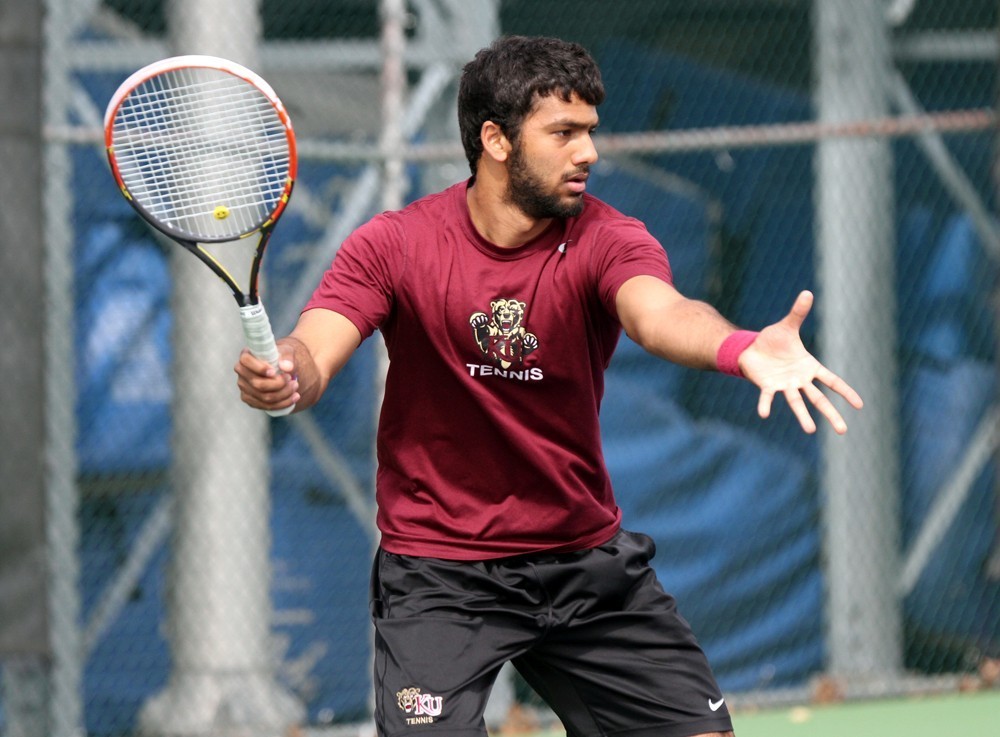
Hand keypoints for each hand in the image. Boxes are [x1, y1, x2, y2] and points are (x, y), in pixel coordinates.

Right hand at [234, 345, 299, 412]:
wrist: (281, 369)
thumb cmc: (281, 358)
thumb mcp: (287, 352)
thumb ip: (288, 358)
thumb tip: (286, 367)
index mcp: (246, 357)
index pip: (246, 361)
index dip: (260, 368)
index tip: (274, 371)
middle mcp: (241, 372)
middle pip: (258, 384)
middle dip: (278, 384)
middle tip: (291, 379)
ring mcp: (244, 387)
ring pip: (264, 397)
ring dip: (283, 394)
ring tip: (295, 387)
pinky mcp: (250, 399)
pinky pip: (266, 406)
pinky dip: (282, 403)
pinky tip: (293, 397)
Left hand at [740, 290, 863, 434]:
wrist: (751, 348)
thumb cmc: (773, 340)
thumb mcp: (787, 325)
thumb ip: (798, 313)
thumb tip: (807, 292)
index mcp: (809, 367)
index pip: (832, 381)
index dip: (846, 392)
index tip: (860, 406)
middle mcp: (799, 380)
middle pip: (819, 399)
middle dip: (831, 414)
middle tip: (843, 431)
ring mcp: (784, 385)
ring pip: (797, 403)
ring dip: (803, 416)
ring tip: (811, 430)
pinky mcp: (767, 386)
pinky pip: (767, 397)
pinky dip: (766, 405)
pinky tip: (764, 414)